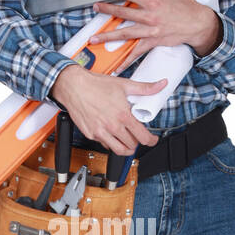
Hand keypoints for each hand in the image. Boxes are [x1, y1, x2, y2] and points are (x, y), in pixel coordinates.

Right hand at [51, 63, 167, 154]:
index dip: (151, 140)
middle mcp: (112, 126)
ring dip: (126, 148)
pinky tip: (113, 135)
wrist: (74, 86)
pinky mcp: (91, 134)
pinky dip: (111, 143)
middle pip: (132, 145)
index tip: (152, 139)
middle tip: (138, 137)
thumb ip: (145, 88)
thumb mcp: (124, 85)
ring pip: (119, 150)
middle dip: (138, 142)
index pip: (143, 136)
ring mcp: (101, 132)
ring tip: (128, 143)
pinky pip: (104, 145)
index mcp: (123, 115)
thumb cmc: (95, 85)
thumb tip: (160, 85)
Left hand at [92, 0, 222, 63]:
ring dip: (107, 36)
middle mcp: (149, 17)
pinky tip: (116, 65)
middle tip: (95, 8)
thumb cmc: (186, 6)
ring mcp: (150, 31)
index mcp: (153, 1)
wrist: (197, 24)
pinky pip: (136, 52)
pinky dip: (126, 60)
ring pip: (124, 34)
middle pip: (122, 13)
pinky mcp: (152, 42)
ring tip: (94, 38)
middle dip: (106, 10)